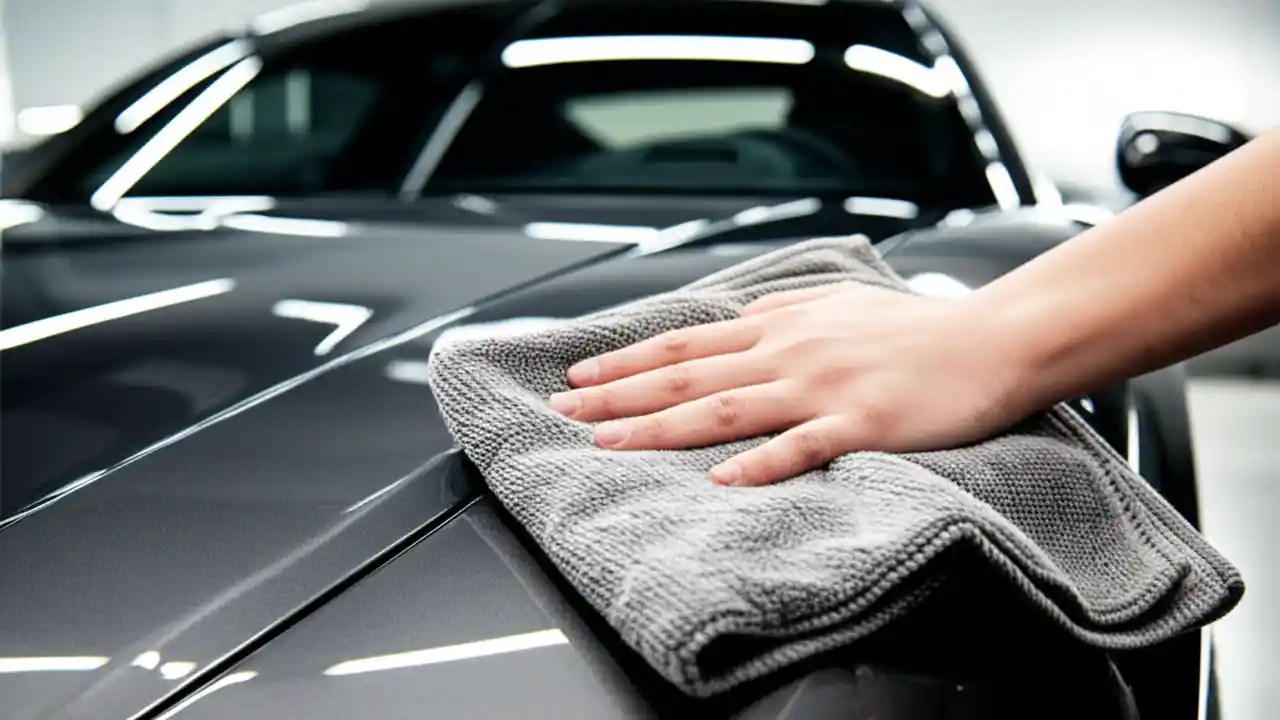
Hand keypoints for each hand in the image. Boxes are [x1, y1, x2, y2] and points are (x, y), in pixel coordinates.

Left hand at [549, 284, 1030, 486]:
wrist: (989, 341)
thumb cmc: (911, 328)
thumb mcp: (833, 303)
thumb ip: (776, 312)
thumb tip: (729, 323)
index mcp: (778, 324)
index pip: (683, 343)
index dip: (626, 362)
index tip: (578, 378)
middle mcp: (789, 351)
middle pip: (687, 375)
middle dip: (619, 396)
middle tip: (565, 414)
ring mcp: (823, 387)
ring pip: (726, 409)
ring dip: (662, 428)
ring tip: (612, 446)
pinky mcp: (863, 423)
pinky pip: (802, 446)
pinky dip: (759, 464)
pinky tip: (720, 482)